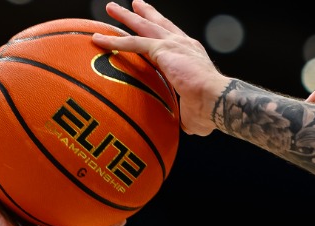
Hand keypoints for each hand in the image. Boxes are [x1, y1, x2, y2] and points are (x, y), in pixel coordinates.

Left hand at [97, 1, 225, 135]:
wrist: (217, 100)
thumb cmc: (211, 110)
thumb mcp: (194, 111)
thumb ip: (186, 113)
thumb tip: (184, 125)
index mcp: (193, 55)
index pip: (173, 38)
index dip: (161, 30)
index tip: (154, 23)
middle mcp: (183, 44)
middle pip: (158, 24)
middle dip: (145, 13)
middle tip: (133, 4)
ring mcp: (172, 45)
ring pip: (143, 27)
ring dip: (125, 17)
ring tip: (110, 8)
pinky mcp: (162, 50)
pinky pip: (133, 43)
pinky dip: (114, 41)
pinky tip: (98, 39)